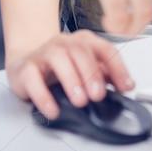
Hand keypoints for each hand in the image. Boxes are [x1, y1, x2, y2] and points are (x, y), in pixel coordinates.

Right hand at [6, 30, 132, 119]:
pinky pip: (33, 78)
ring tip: (79, 101)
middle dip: (92, 74)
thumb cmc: (59, 68)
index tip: (126, 87)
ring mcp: (44, 53)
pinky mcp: (26, 68)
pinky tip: (53, 109)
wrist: (25, 64)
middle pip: (81, 51)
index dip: (118, 68)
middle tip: (98, 95)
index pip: (105, 49)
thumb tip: (125, 86)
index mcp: (83, 41)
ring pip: (58, 58)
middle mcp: (64, 43)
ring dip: (71, 80)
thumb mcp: (84, 68)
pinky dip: (44, 96)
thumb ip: (104, 74)